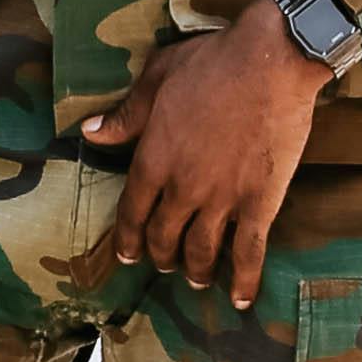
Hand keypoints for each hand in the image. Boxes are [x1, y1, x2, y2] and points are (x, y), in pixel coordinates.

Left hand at [79, 0, 331, 305]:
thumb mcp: (156, 79)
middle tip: (164, 264)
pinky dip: (243, 279)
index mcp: (153, 160)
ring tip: (194, 280)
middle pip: (164, 237)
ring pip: (201, 251)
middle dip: (161, 255)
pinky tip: (241, 299)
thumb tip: (90, 132)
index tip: (126, 254)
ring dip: (194, 270)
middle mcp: (182, 189)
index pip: (132, 212)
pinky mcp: (259, 203)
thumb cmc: (212, 62)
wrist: (271, 61)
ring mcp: (222, 200)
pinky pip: (249, 252)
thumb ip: (125, 115)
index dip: (126, 237)